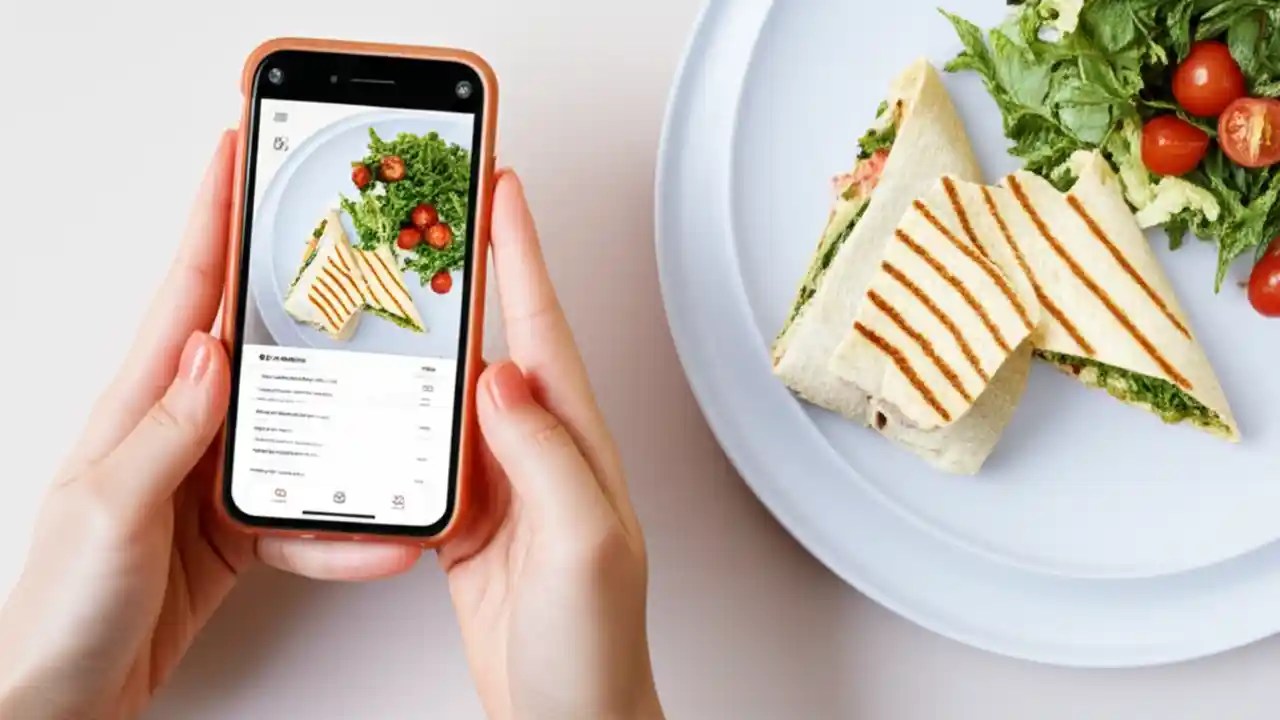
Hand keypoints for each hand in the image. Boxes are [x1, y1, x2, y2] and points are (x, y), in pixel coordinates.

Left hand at [0, 132, 421, 718]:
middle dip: (304, 286)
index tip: (243, 153)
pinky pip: (308, 511)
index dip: (214, 216)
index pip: (187, 291)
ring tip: (403, 409)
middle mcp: (181, 427)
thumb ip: (169, 432)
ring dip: (352, 422)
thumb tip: (215, 353)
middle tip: (358, 244)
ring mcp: (213, 476)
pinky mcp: (239, 527)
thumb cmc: (64, 602)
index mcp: (140, 403)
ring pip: (301, 425)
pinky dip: (347, 527)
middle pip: (256, 338)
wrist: (65, 697)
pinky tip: (378, 538)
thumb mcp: (109, 507)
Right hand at [438, 172, 662, 719]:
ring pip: (461, 387)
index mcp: (576, 444)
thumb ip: (546, 458)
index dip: (520, 254)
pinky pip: (435, 445)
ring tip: (401, 278)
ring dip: (436, 331)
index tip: (499, 187)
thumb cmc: (595, 648)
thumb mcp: (583, 544)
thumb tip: (500, 378)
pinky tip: (384, 391)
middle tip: (438, 210)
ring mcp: (507, 482)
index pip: (541, 329)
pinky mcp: (472, 518)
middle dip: (473, 269)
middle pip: (500, 339)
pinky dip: (408, 408)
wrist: (570, 717)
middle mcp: (544, 451)